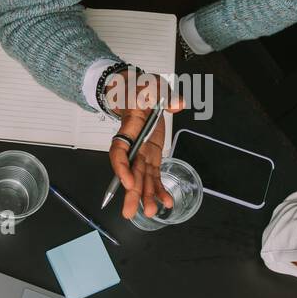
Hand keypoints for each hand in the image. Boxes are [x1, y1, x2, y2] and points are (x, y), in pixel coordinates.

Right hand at [106, 70, 185, 220]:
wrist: (138, 92)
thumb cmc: (141, 88)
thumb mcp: (152, 85)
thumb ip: (164, 94)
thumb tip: (177, 104)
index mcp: (130, 127)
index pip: (120, 149)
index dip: (122, 167)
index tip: (128, 181)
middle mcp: (133, 144)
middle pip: (130, 171)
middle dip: (131, 192)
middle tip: (129, 212)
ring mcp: (142, 151)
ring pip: (142, 177)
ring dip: (146, 195)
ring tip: (152, 212)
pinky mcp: (151, 155)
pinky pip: (154, 174)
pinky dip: (159, 188)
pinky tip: (166, 202)